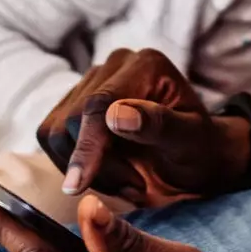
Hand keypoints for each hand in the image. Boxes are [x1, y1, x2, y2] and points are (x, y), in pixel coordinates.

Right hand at [37, 48, 250, 204]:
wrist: (192, 156)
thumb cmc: (198, 149)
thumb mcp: (190, 141)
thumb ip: (158, 124)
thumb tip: (117, 115)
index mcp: (146, 65)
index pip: (99, 104)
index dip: (87, 146)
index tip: (78, 185)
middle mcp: (115, 64)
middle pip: (73, 120)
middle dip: (99, 165)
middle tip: (137, 187)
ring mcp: (91, 81)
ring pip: (57, 132)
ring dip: (88, 169)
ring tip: (128, 182)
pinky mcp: (74, 102)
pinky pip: (53, 139)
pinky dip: (76, 166)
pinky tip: (110, 175)